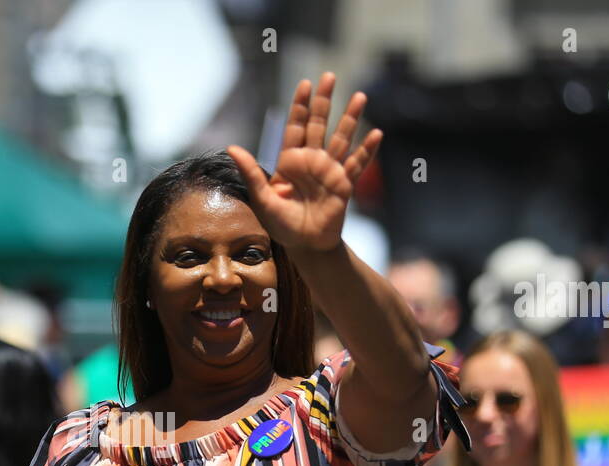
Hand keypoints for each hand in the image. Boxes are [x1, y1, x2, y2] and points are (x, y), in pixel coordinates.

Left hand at [226, 73, 381, 253]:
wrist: (305, 246)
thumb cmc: (281, 225)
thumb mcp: (262, 199)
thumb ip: (251, 173)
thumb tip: (232, 147)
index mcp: (290, 161)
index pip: (295, 127)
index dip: (300, 105)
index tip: (305, 83)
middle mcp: (311, 161)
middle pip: (319, 124)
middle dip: (324, 101)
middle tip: (329, 76)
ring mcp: (330, 171)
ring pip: (342, 138)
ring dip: (350, 118)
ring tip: (359, 97)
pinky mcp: (344, 185)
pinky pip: (358, 165)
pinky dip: (367, 150)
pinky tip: (377, 135)